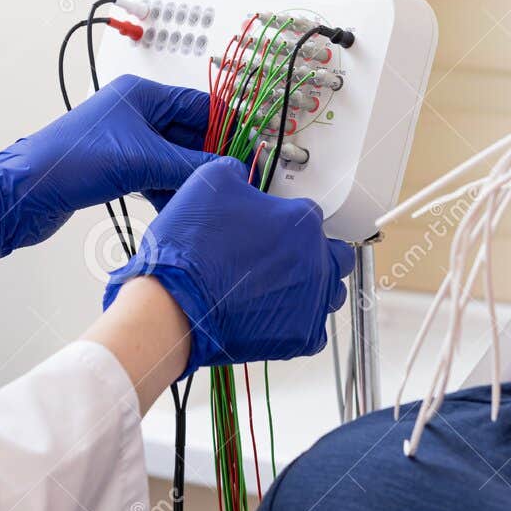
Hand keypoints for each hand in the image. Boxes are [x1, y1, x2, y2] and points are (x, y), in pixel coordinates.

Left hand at [0, 75, 210, 267]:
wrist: (24, 193)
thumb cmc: (69, 161)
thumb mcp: (142, 160)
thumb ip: (190, 165)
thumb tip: (227, 170)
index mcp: (139, 95)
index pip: (199, 104)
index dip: (225, 127)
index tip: (246, 149)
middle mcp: (133, 113)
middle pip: (188, 132)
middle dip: (207, 157)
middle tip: (229, 179)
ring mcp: (124, 142)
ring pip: (172, 157)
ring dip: (187, 177)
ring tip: (205, 196)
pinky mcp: (115, 168)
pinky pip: (155, 175)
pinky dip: (168, 189)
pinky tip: (177, 205)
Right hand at [102, 156, 355, 375]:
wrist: (174, 306)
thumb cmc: (191, 249)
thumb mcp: (209, 181)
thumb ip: (237, 172)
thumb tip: (241, 174)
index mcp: (301, 222)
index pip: (310, 214)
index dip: (287, 219)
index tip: (271, 227)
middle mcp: (316, 261)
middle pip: (335, 254)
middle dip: (316, 252)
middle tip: (285, 256)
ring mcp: (311, 302)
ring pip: (331, 293)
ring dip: (314, 287)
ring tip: (281, 288)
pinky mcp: (300, 337)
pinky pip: (315, 330)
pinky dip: (300, 322)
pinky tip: (275, 315)